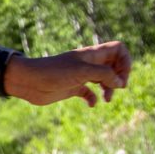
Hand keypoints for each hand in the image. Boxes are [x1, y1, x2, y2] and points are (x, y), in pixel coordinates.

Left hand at [9, 41, 131, 107]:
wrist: (29, 81)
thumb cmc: (53, 72)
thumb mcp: (82, 71)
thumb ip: (104, 74)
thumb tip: (120, 82)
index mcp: (92, 55)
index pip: (118, 49)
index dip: (125, 61)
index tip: (121, 75)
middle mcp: (89, 64)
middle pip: (114, 65)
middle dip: (120, 76)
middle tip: (117, 87)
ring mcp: (81, 76)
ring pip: (104, 80)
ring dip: (110, 89)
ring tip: (106, 98)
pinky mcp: (73, 88)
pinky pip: (89, 93)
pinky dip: (93, 99)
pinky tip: (90, 104)